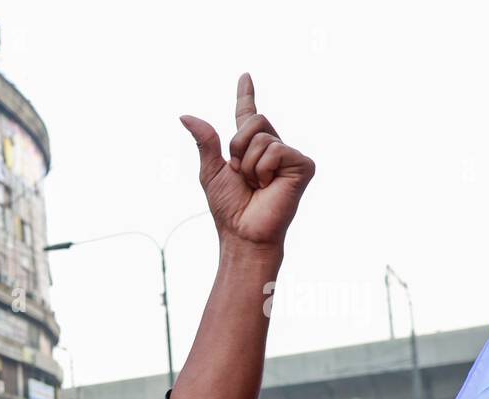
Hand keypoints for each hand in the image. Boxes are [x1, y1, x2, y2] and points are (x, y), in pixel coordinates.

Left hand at [181, 74, 314, 247]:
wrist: (243, 231)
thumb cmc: (229, 207)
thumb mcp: (211, 170)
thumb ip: (205, 141)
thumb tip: (185, 115)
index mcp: (250, 148)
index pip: (247, 115)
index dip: (246, 95)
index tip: (245, 76)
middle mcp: (272, 147)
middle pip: (254, 121)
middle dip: (238, 148)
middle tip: (242, 175)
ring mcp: (289, 156)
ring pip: (262, 138)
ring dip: (249, 165)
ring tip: (256, 185)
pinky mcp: (303, 165)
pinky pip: (276, 150)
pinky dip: (263, 170)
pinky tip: (268, 186)